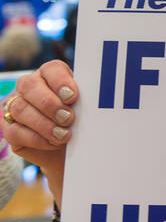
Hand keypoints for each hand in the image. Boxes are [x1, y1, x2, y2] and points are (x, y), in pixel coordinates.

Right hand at [3, 60, 78, 208]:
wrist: (73, 153)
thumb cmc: (83, 124)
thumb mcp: (88, 110)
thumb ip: (87, 101)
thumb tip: (99, 100)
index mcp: (50, 76)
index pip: (51, 69)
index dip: (60, 81)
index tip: (73, 96)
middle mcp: (29, 87)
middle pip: (29, 85)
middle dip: (50, 103)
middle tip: (68, 118)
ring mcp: (15, 107)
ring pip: (20, 109)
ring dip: (44, 124)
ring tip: (64, 135)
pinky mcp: (10, 129)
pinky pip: (15, 131)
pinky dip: (37, 139)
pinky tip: (53, 143)